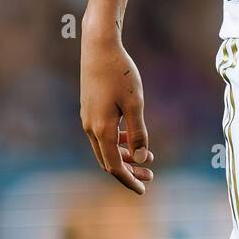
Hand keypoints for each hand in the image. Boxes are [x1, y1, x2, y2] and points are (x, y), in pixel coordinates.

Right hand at [80, 16, 152, 193]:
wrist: (98, 47)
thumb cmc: (120, 73)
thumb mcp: (135, 102)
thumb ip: (139, 132)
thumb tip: (143, 159)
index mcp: (102, 129)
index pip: (115, 166)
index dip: (129, 179)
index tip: (144, 190)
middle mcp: (90, 127)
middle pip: (109, 160)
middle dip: (129, 171)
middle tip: (150, 176)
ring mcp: (87, 118)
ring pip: (105, 148)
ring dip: (125, 156)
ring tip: (146, 159)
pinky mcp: (89, 109)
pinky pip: (102, 135)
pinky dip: (117, 142)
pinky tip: (131, 138)